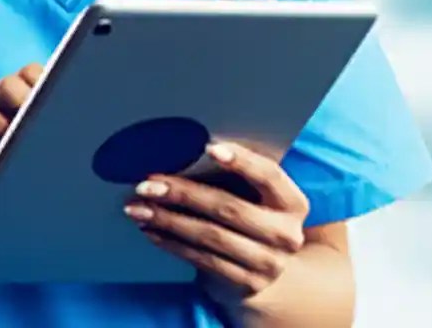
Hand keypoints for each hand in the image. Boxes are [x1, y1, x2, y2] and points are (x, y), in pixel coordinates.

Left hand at [124, 142, 309, 305]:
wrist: (265, 271)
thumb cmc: (253, 219)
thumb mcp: (256, 197)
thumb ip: (235, 178)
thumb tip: (184, 153)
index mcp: (293, 204)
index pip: (269, 176)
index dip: (241, 161)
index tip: (208, 147)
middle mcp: (286, 235)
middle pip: (229, 208)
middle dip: (183, 193)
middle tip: (147, 184)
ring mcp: (267, 264)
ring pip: (210, 236)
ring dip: (168, 220)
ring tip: (138, 208)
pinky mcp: (245, 284)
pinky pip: (201, 259)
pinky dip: (171, 243)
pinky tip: (150, 230)